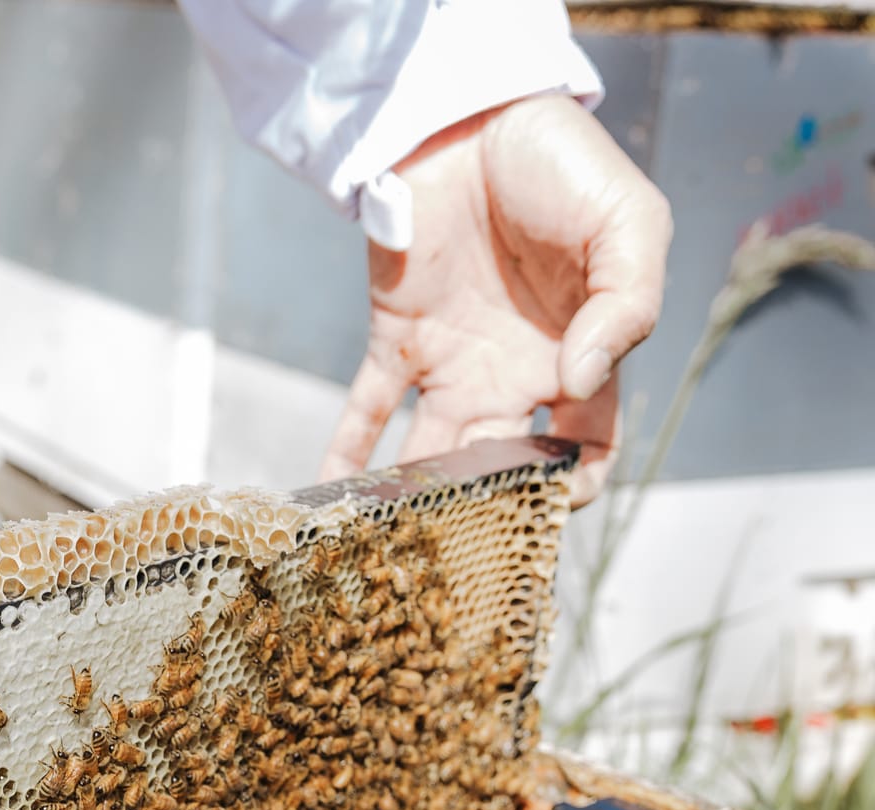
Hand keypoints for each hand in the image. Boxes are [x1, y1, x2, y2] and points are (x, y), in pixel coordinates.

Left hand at [320, 93, 672, 501]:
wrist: (479, 120)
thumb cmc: (566, 167)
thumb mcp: (628, 224)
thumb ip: (625, 305)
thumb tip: (581, 381)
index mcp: (579, 358)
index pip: (587, 446)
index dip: (574, 485)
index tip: (551, 506)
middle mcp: (515, 378)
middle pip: (500, 464)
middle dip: (480, 507)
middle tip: (454, 537)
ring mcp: (454, 365)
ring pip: (430, 452)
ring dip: (411, 496)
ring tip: (388, 539)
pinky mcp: (397, 342)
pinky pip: (367, 410)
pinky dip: (347, 452)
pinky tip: (330, 496)